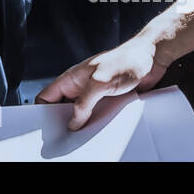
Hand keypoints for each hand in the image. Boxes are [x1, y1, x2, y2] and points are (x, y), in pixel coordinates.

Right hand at [35, 35, 166, 128]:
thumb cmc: (126, 61)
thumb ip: (84, 102)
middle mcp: (80, 85)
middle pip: (62, 107)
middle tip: (66, 135)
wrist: (151, 57)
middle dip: (63, 121)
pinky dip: (96, 123)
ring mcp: (93, 92)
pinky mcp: (107, 98)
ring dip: (82, 123)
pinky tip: (100, 130)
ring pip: (80, 112)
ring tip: (84, 135)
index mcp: (71, 78)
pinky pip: (96, 114)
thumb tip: (73, 121)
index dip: (43, 111)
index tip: (47, 127)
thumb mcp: (100, 82)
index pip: (47, 96)